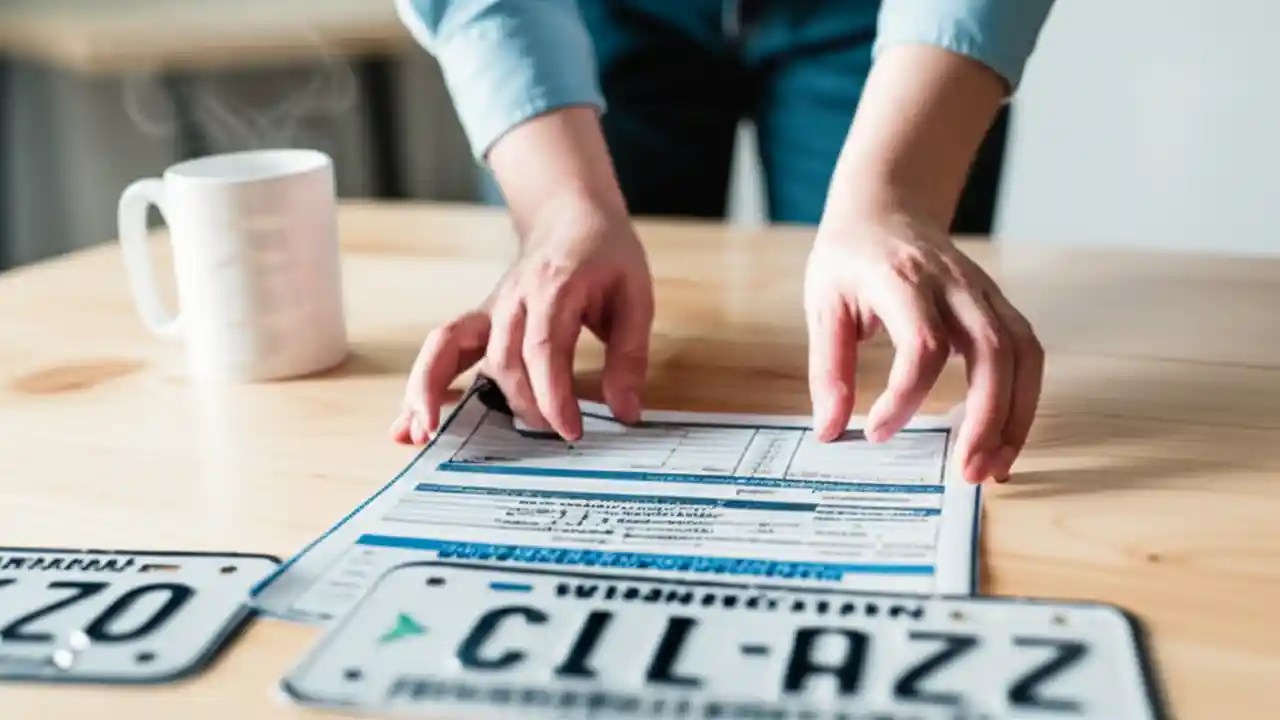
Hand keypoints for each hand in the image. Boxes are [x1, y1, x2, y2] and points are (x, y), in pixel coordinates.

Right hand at [390, 198, 654, 444]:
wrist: (569, 216)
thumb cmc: (605, 256)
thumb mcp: (636, 298)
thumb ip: (629, 356)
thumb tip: (627, 412)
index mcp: (554, 288)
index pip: (545, 349)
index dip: (554, 395)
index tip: (570, 430)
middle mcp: (511, 299)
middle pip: (503, 358)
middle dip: (522, 404)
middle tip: (553, 437)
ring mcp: (488, 310)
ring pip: (450, 348)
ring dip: (433, 391)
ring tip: (423, 435)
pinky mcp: (478, 323)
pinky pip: (439, 350)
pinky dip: (421, 384)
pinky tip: (407, 424)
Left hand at [805, 210, 1043, 482]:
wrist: (887, 207)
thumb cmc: (851, 257)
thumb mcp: (823, 305)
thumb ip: (829, 368)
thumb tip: (830, 429)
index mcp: (903, 280)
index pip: (922, 343)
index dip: (906, 395)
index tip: (878, 431)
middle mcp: (955, 285)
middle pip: (992, 351)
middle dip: (987, 418)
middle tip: (966, 472)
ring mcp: (984, 293)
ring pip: (1022, 355)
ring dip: (1016, 416)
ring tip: (994, 468)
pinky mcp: (998, 307)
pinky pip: (1026, 354)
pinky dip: (1023, 400)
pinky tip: (1003, 439)